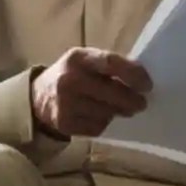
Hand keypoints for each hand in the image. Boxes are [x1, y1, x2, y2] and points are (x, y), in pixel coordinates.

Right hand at [31, 47, 151, 137]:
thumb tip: (142, 79)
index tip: (147, 85)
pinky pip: (97, 127)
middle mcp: (70, 80)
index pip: (111, 63)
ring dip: (120, 112)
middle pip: (111, 92)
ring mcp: (66, 104)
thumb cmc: (72, 73)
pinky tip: (103, 116)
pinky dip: (105, 123)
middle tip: (142, 103)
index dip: (133, 74)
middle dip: (132, 100)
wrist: (37, 96)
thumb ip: (110, 65)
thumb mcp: (85, 60)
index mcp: (78, 58)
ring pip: (107, 112)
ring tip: (124, 109)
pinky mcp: (65, 124)